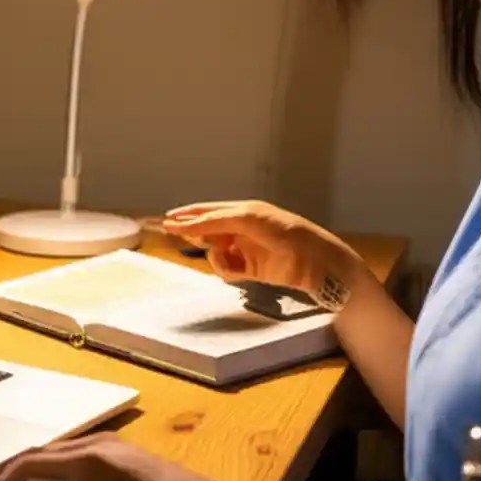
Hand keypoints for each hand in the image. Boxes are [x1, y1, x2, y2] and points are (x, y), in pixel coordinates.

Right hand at [163, 200, 365, 305]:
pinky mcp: (251, 270)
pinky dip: (225, 269)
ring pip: (215, 252)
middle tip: (173, 235)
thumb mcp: (246, 218)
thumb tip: (187, 224)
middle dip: (194, 234)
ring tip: (224, 255)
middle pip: (208, 231)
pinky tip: (234, 268)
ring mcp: (245, 249)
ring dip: (215, 255)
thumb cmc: (283, 231)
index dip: (187, 215)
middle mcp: (242, 229)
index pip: (208, 211)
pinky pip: (227, 269)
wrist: (314, 261)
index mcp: (243, 210)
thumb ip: (215, 221)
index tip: (166, 221)